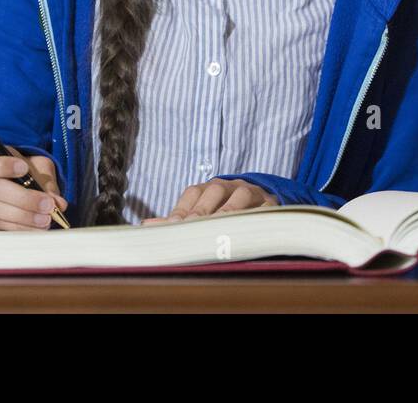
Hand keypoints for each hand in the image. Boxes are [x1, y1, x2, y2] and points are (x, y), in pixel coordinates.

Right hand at [0, 144, 67, 229]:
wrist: (14, 184)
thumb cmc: (23, 170)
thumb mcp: (36, 165)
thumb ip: (46, 178)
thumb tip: (57, 201)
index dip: (1, 165)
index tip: (24, 168)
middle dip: (23, 198)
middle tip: (47, 204)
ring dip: (25, 216)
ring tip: (46, 218)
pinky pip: (2, 226)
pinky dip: (22, 228)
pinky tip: (38, 227)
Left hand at [140, 180, 277, 223]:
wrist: (263, 204)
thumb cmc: (224, 213)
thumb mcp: (201, 214)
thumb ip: (177, 220)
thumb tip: (146, 225)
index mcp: (209, 188)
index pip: (193, 194)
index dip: (181, 211)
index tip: (170, 228)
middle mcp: (229, 186)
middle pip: (215, 190)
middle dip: (201, 212)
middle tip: (189, 231)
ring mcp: (252, 192)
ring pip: (240, 194)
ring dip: (228, 212)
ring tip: (216, 231)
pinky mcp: (271, 203)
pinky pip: (264, 207)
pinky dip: (254, 216)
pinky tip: (244, 231)